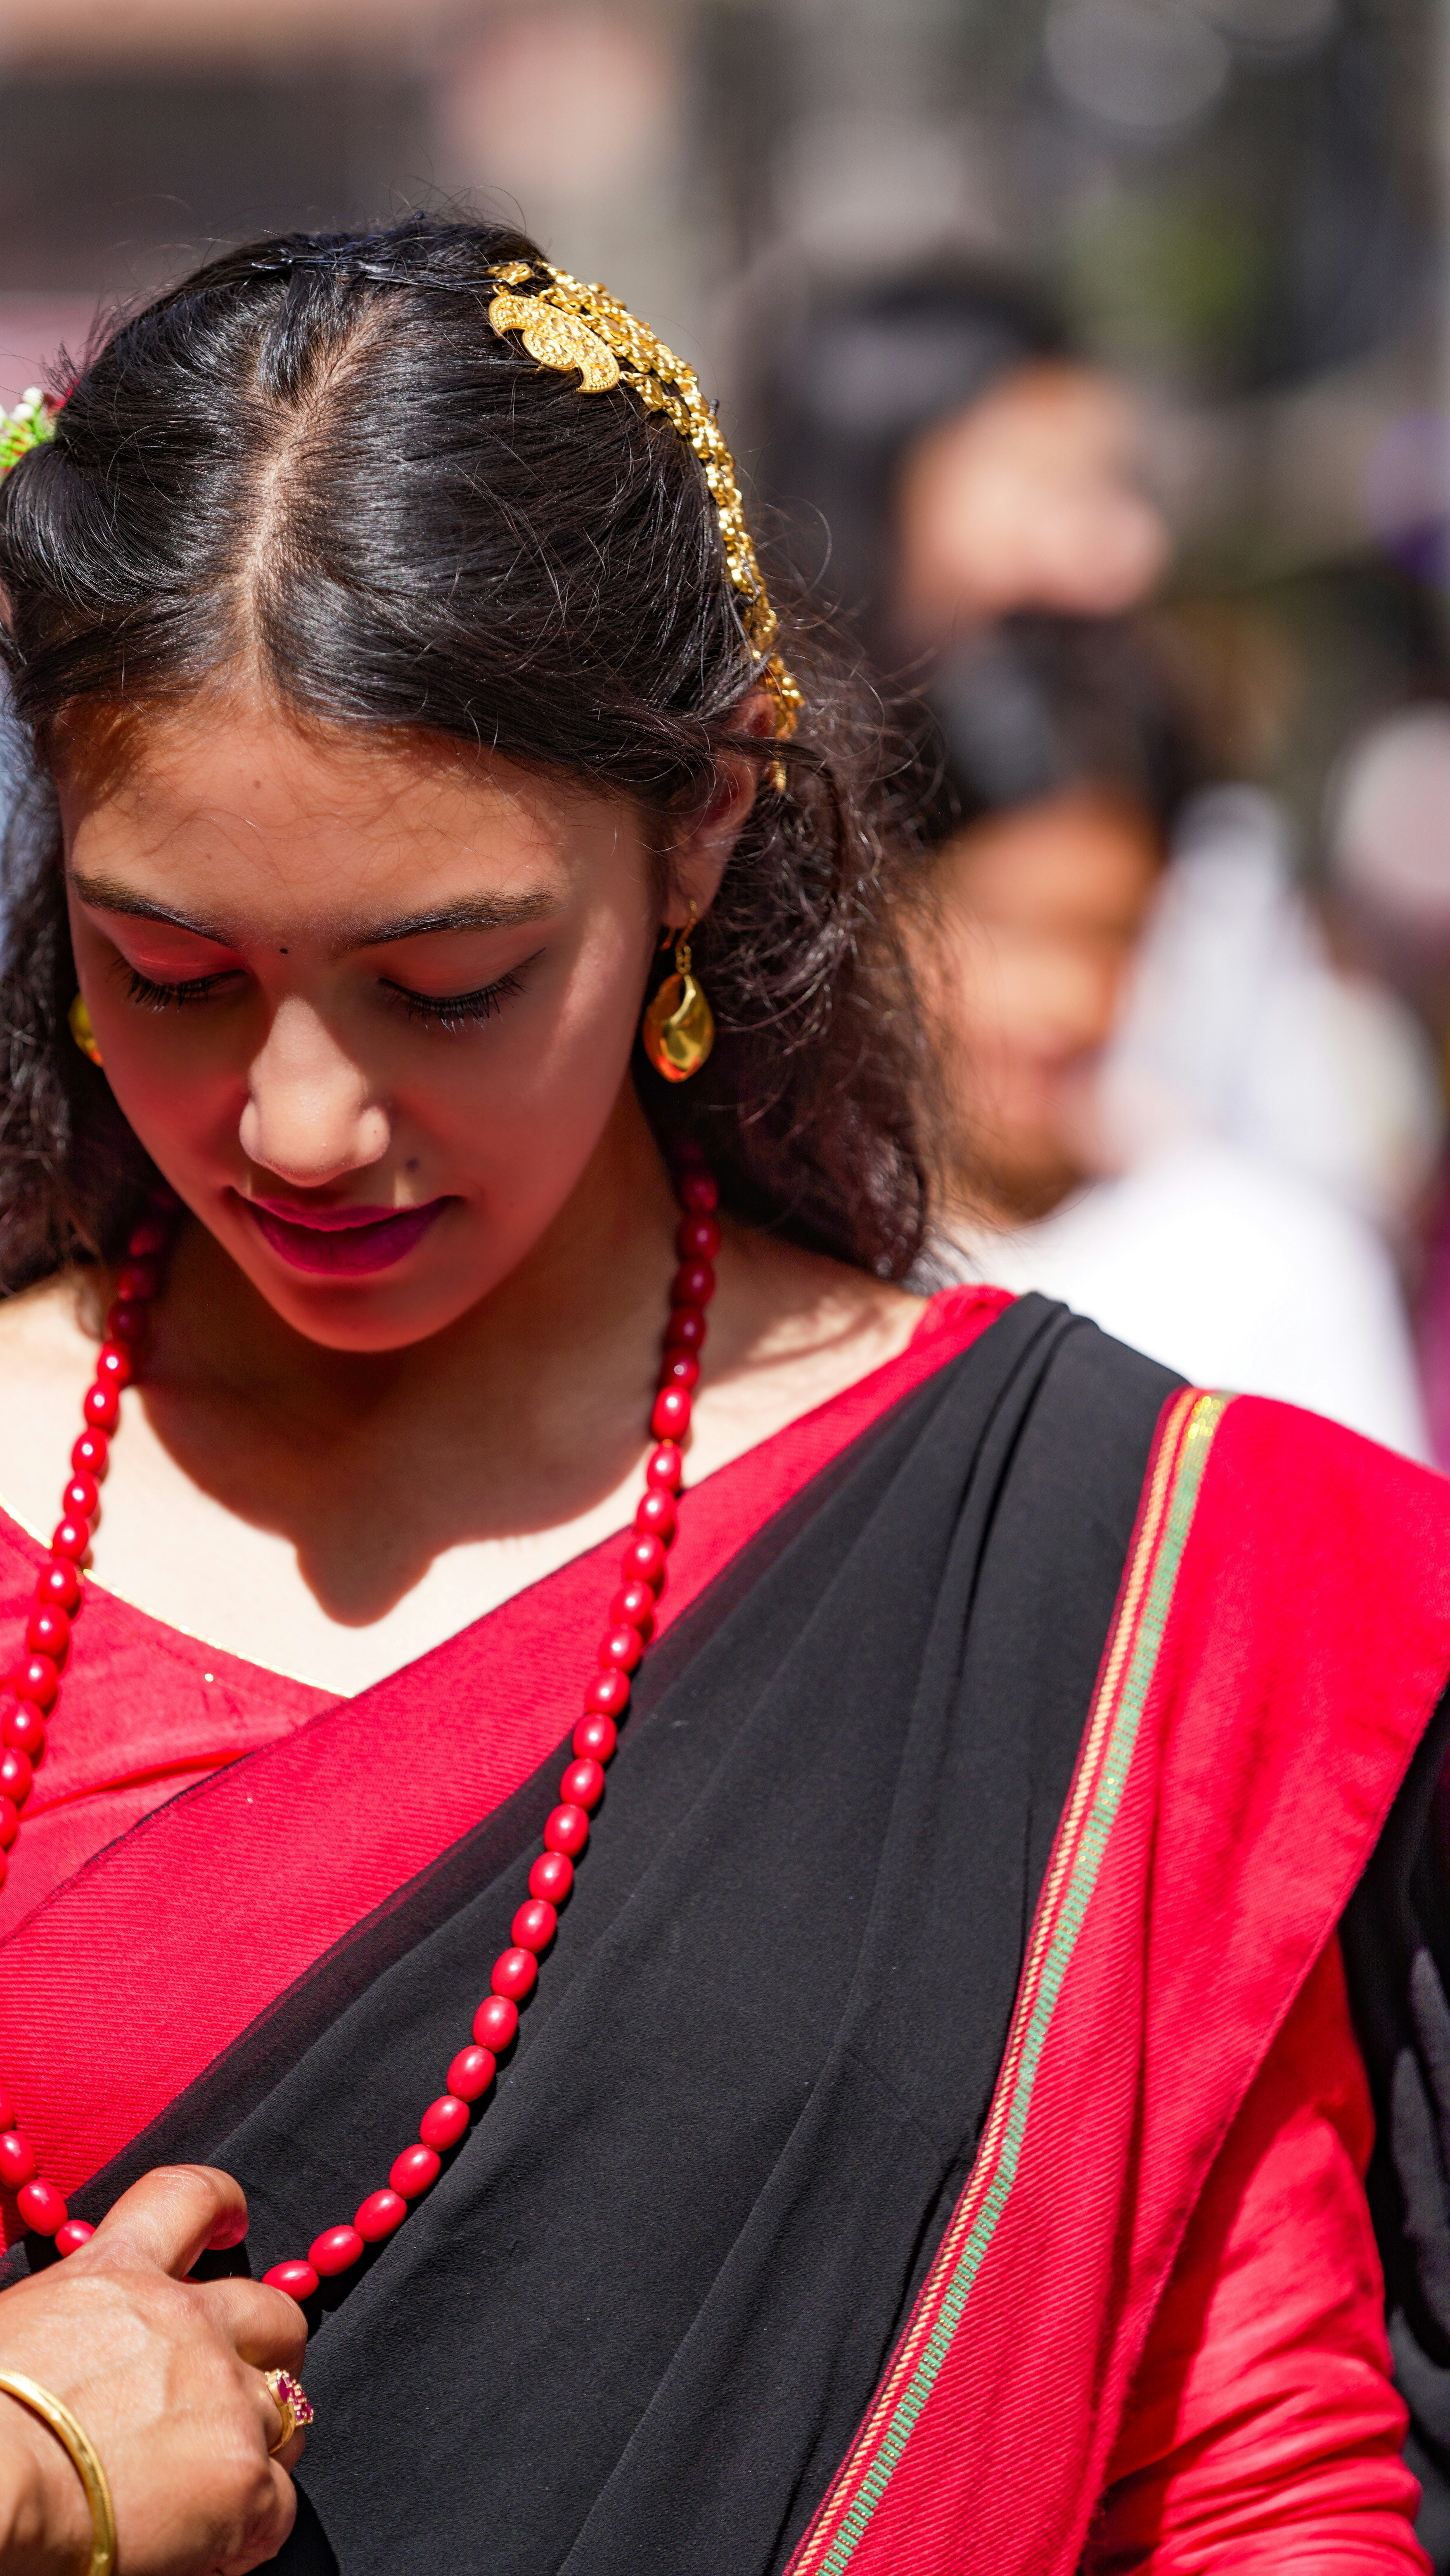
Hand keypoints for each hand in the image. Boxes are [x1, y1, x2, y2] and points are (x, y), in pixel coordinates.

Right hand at [0, 2165, 305, 2575]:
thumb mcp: (20, 2327)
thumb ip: (76, 2324)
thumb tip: (80, 2355)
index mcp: (116, 2275)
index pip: (190, 2198)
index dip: (222, 2207)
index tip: (233, 2224)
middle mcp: (186, 2323)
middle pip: (274, 2315)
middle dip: (270, 2348)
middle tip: (245, 2383)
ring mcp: (223, 2400)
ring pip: (287, 2409)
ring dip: (261, 2441)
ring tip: (216, 2480)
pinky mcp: (241, 2483)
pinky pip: (277, 2504)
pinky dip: (252, 2528)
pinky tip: (213, 2545)